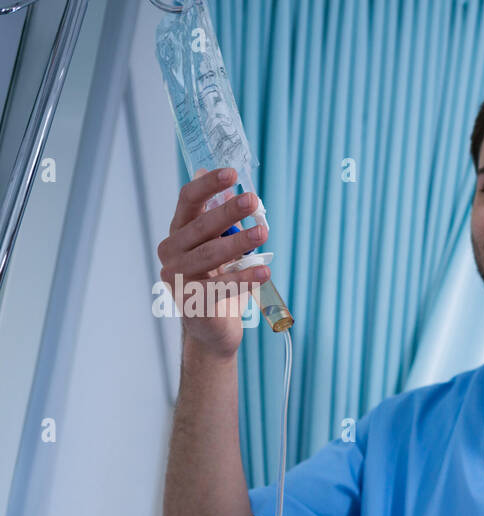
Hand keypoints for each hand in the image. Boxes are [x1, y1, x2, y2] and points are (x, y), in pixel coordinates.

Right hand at [155, 166, 269, 357]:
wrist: (213, 327)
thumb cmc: (218, 280)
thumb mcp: (222, 246)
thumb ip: (223, 220)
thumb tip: (225, 183)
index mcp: (179, 231)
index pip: (188, 201)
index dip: (208, 185)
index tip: (232, 174)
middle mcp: (171, 251)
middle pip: (200, 226)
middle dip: (228, 211)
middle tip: (253, 200)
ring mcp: (177, 276)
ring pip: (210, 254)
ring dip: (239, 242)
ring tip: (264, 232)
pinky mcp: (190, 301)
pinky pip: (221, 286)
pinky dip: (245, 278)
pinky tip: (265, 271)